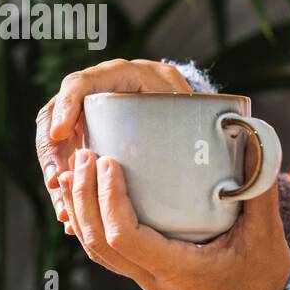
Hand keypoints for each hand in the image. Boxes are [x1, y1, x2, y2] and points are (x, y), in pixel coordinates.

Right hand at [35, 59, 192, 223]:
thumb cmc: (205, 115)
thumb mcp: (200, 110)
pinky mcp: (90, 136)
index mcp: (130, 76)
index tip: (61, 133)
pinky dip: (67, 184)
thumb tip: (237, 141)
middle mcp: (104, 89)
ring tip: (65, 206)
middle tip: (58, 180)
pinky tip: (70, 213)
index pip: (84, 81)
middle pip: (58, 110)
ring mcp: (92, 113)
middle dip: (52, 149)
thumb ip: (206, 121)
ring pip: (57, 138)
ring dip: (55, 171)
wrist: (203, 119)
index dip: (68, 103)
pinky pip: (66, 157)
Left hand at [59, 148, 289, 289]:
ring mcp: (148, 279)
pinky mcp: (148, 275)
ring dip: (81, 210)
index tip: (108, 163)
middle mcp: (155, 278)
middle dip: (85, 197)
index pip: (125, 237)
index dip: (109, 199)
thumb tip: (250, 131)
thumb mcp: (266, 229)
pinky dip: (91, 224)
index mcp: (178, 269)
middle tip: (84, 156)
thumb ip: (257, 181)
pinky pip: (108, 252)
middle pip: (100, 242)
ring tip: (74, 172)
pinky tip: (88, 199)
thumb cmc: (266, 276)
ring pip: (98, 250)